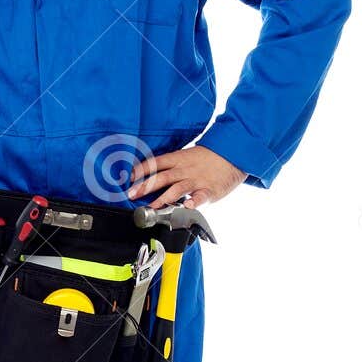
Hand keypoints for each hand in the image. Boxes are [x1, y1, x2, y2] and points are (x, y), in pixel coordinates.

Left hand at [127, 144, 246, 207]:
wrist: (233, 153)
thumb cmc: (207, 158)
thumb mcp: (186, 157)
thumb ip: (170, 167)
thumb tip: (151, 176)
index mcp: (178, 159)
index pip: (155, 163)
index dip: (141, 170)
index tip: (128, 178)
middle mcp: (184, 169)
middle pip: (162, 177)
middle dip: (145, 186)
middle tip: (131, 194)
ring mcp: (196, 180)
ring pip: (177, 189)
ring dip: (163, 198)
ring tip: (152, 206)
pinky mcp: (209, 190)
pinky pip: (200, 197)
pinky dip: (194, 202)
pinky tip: (187, 207)